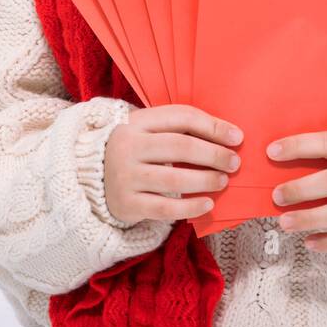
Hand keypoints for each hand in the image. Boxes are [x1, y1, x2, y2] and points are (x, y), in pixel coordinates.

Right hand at [103, 104, 242, 224]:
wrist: (89, 177)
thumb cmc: (134, 150)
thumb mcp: (148, 130)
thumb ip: (179, 128)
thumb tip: (228, 136)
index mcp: (137, 122)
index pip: (182, 118)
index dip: (213, 127)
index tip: (237, 137)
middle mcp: (128, 146)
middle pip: (181, 147)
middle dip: (213, 155)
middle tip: (234, 162)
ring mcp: (125, 176)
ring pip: (174, 180)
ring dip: (205, 180)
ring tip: (223, 181)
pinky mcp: (126, 204)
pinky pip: (164, 209)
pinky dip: (190, 207)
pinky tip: (208, 204)